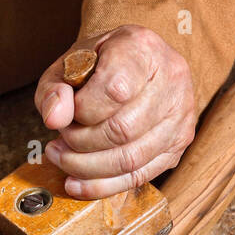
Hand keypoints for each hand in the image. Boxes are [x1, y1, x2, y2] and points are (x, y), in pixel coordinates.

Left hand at [35, 24, 196, 198]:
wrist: (136, 65)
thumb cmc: (101, 63)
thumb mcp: (69, 64)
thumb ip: (54, 88)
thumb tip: (54, 119)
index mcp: (143, 48)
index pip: (114, 89)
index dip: (82, 109)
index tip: (67, 111)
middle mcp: (172, 79)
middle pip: (122, 130)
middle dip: (80, 142)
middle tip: (59, 140)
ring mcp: (181, 115)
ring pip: (130, 159)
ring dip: (86, 167)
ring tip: (62, 157)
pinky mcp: (179, 145)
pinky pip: (139, 176)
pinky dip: (102, 186)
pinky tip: (76, 182)